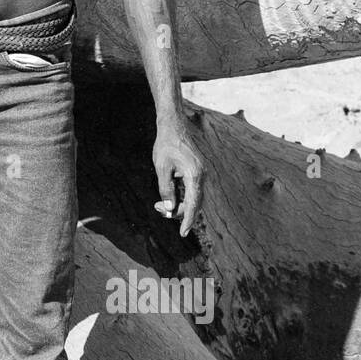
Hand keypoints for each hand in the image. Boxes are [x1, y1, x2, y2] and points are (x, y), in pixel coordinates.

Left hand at [152, 119, 203, 237]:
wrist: (173, 125)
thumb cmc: (166, 145)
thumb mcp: (161, 168)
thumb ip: (166, 189)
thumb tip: (169, 208)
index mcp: (195, 175)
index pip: (193, 204)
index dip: (187, 220)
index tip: (182, 234)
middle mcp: (202, 175)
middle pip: (194, 203)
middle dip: (178, 211)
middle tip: (157, 209)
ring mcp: (202, 172)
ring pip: (194, 197)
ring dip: (179, 204)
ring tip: (159, 204)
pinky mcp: (198, 170)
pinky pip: (193, 189)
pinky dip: (182, 196)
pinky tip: (170, 197)